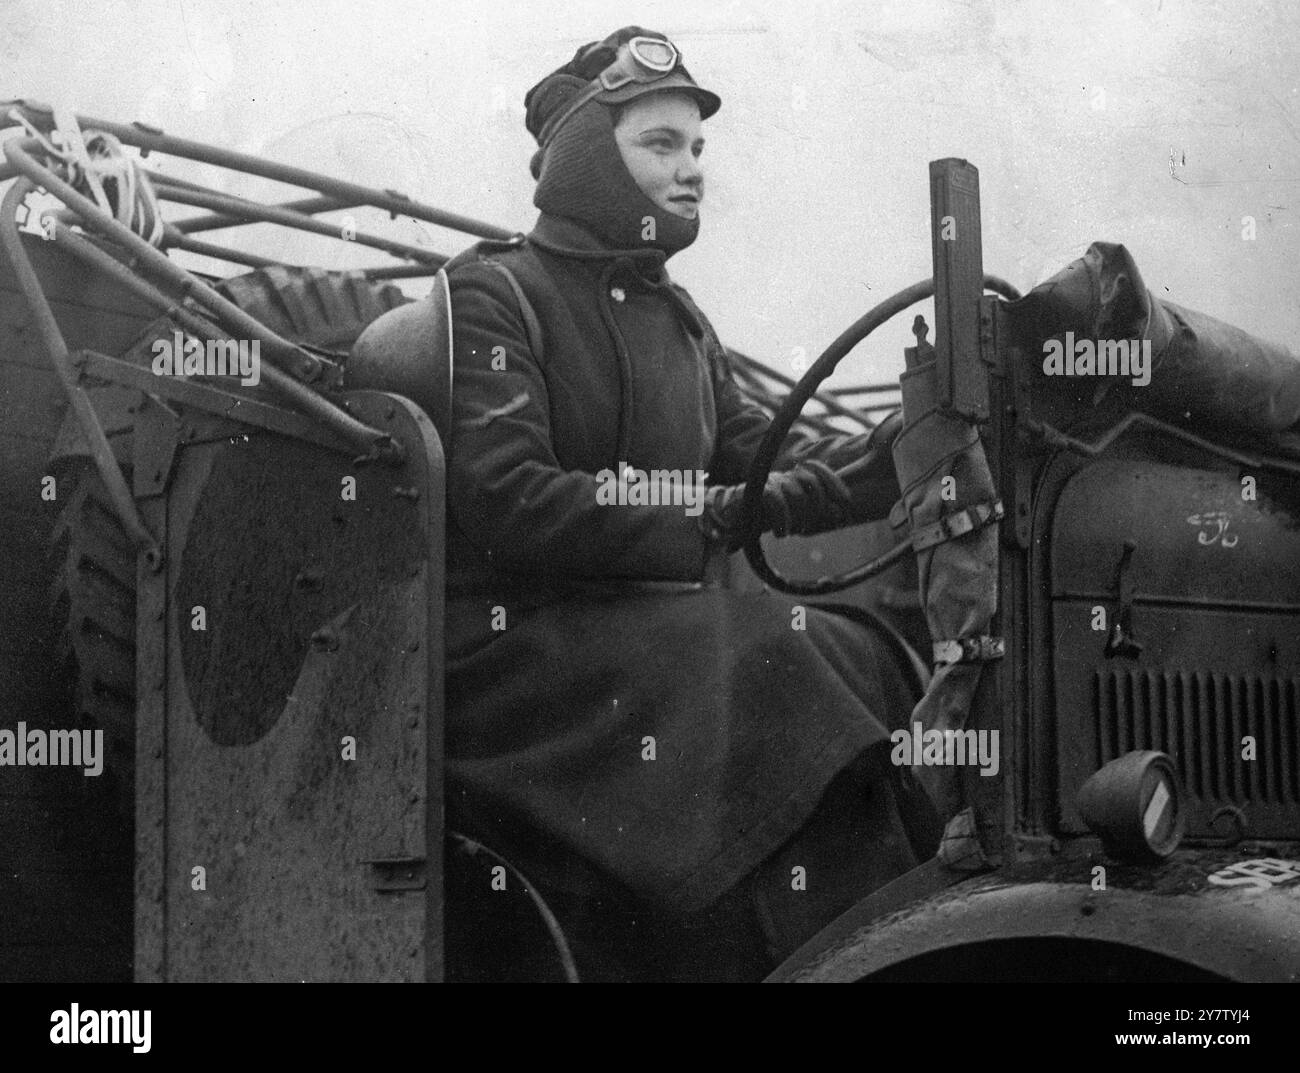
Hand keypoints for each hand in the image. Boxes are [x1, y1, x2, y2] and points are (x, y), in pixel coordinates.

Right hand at [699, 460, 854, 549]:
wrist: (720, 517)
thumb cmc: (755, 518)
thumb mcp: (788, 515)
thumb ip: (812, 512)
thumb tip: (840, 516)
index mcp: (790, 477)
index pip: (818, 469)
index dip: (834, 483)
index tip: (847, 502)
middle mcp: (780, 475)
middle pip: (810, 481)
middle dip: (818, 506)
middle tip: (810, 527)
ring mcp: (767, 482)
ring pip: (795, 491)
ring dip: (799, 516)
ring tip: (791, 533)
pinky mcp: (753, 491)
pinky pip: (775, 499)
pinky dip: (781, 518)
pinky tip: (780, 533)